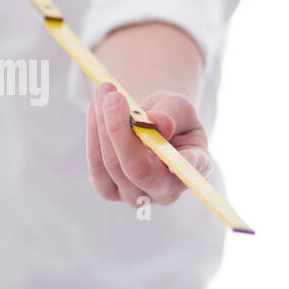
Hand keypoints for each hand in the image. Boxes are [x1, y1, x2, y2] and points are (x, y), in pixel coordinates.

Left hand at [86, 81, 211, 207]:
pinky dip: (93, 134)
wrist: (151, 129)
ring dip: (102, 125)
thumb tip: (157, 123)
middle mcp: (168, 191)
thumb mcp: (177, 106)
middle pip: (138, 170)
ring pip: (113, 166)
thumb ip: (171, 113)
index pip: (195, 169)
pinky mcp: (110, 192)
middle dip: (120, 129)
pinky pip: (97, 167)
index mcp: (195, 167)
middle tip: (113, 95)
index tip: (187, 153)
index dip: (191, 164)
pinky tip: (95, 108)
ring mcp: (138, 197)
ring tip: (103, 91)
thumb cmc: (171, 118)